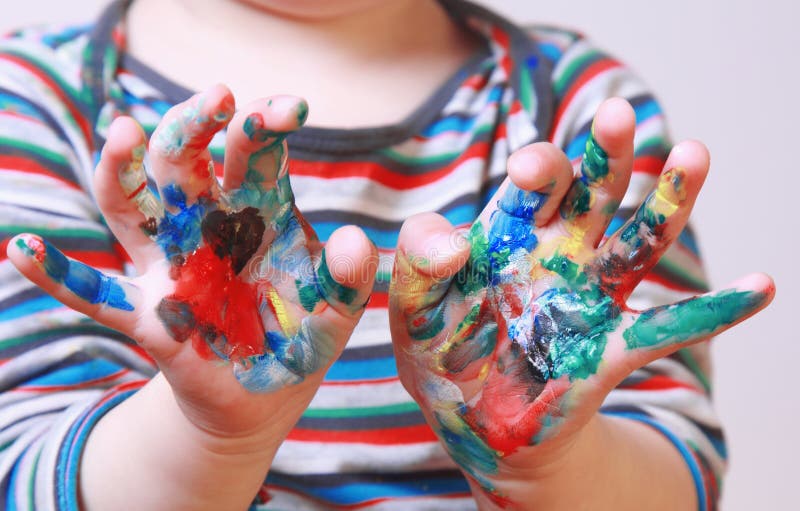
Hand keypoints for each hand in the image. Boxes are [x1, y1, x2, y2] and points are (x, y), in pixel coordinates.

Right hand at [7, 84, 375, 444]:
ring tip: (123, 134)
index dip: (265, 125)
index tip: (289, 107)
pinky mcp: (147, 313)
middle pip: (183, 161)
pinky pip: (95, 292)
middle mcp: (206, 225)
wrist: (265, 394)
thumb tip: (352, 240)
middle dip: (193, 124)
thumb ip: (349, 278)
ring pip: (132, 205)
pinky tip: (21, 252)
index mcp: (258, 214)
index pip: (254, 154)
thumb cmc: (303, 339)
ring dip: (121, 168)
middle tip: (215, 98)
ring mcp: (170, 264)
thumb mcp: (337, 311)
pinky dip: (58, 274)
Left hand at [389, 98, 773, 503]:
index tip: (538, 169)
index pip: (529, 187)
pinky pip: (671, 326)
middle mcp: (556, 255)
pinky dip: (717, 309)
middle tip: (618, 114)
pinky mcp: (610, 347)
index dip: (538, 171)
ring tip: (695, 153)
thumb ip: (416, 267)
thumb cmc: (441, 354)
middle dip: (604, 156)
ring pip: (637, 241)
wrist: (475, 420)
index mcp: (507, 236)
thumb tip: (449, 245)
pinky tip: (760, 285)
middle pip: (589, 194)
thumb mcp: (414, 310)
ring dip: (667, 200)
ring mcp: (588, 297)